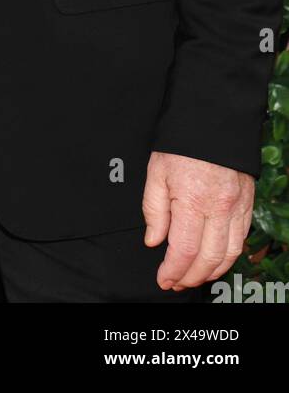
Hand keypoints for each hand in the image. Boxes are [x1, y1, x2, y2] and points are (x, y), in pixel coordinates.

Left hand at [142, 150, 253, 289]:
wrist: (213, 118)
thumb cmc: (181, 143)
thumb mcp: (156, 172)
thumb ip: (153, 209)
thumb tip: (154, 240)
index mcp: (193, 201)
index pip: (184, 250)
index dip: (173, 271)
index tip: (164, 279)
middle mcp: (219, 208)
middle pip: (209, 259)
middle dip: (191, 277)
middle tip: (176, 282)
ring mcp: (237, 206)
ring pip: (230, 254)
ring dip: (212, 272)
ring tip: (194, 276)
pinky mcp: (247, 203)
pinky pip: (241, 238)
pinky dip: (229, 255)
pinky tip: (215, 258)